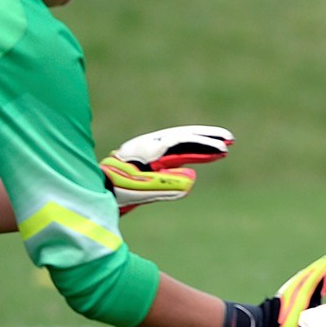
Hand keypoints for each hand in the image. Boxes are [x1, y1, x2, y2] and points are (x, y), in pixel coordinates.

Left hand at [101, 125, 233, 212]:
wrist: (95, 189)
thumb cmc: (114, 191)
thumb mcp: (138, 190)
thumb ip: (164, 185)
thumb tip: (193, 177)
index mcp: (146, 150)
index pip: (180, 142)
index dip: (203, 144)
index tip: (222, 149)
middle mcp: (149, 145)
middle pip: (183, 135)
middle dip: (208, 137)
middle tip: (231, 139)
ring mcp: (149, 150)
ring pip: (181, 142)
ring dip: (203, 143)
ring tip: (225, 146)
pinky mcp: (150, 159)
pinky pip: (176, 152)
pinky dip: (194, 152)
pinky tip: (207, 155)